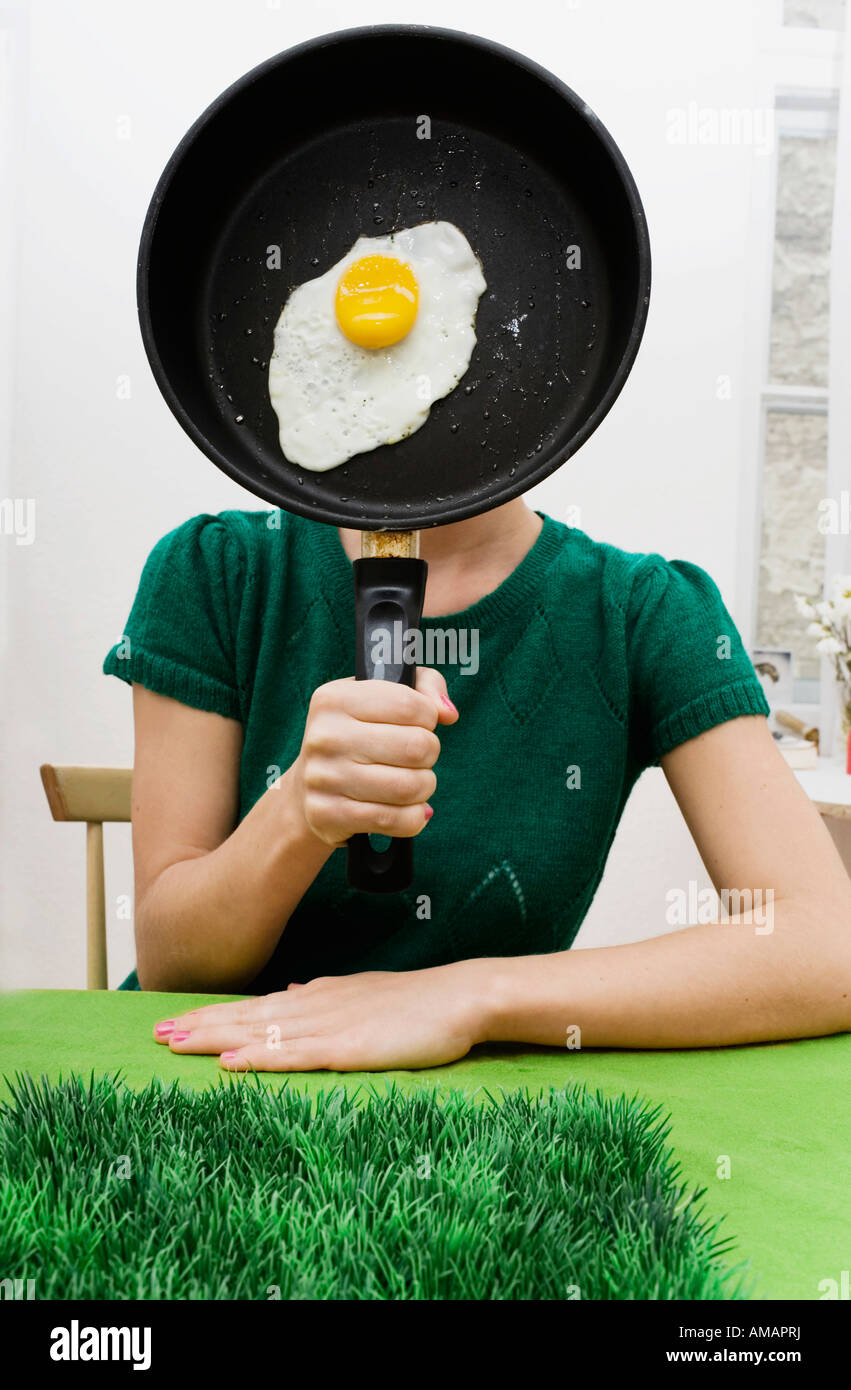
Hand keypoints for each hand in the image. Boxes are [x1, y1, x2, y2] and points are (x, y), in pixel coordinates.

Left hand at [153, 960, 491, 1071]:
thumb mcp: (364, 992)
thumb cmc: (419, 1001)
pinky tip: (232, 1061)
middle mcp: (315, 1005)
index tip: (178, 1021)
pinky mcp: (350, 1048)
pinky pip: (295, 1055)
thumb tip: (290, 993)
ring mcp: (330, 1026)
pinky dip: (260, 1058)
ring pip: (261, 1032)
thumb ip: (325, 996)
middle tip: (156, 1033)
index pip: (256, 1005)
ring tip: (176, 1043)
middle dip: (200, 1024)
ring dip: (216, 1038)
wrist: (461, 995)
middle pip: (247, 1015)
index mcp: (318, 995)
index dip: (216, 1014)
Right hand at [291, 668, 458, 847]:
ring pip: (410, 787)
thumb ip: (425, 686)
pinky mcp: (328, 814)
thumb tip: (448, 712)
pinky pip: (396, 820)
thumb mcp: (382, 697)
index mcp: (335, 699)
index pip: (410, 706)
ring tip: (412, 783)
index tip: (417, 724)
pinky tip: (406, 809)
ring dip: (424, 787)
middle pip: (417, 747)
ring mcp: (323, 778)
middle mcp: (325, 736)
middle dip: (429, 755)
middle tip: (417, 757)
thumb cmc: (357, 735)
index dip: (428, 718)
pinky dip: (414, 817)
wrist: (307, 788)